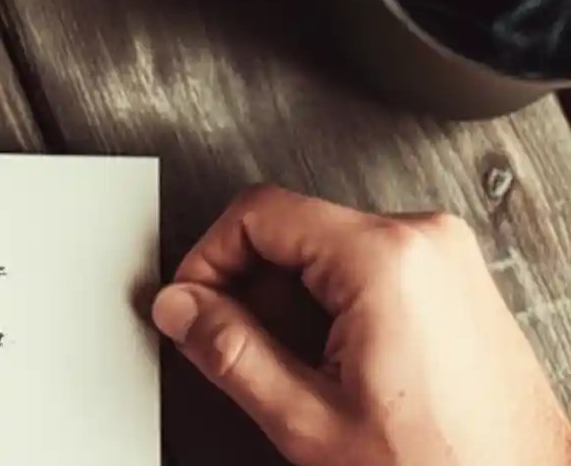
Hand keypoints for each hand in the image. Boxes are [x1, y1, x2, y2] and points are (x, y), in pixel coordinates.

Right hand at [152, 185, 570, 464]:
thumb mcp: (309, 420)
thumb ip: (231, 353)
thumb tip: (181, 308)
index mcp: (384, 258)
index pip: (258, 213)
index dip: (207, 258)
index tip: (193, 303)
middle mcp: (422, 238)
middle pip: (291, 226)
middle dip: (248, 285)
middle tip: (232, 345)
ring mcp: (444, 254)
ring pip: (325, 246)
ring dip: (289, 299)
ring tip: (293, 367)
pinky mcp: (453, 276)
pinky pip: (366, 263)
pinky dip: (331, 302)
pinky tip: (333, 361)